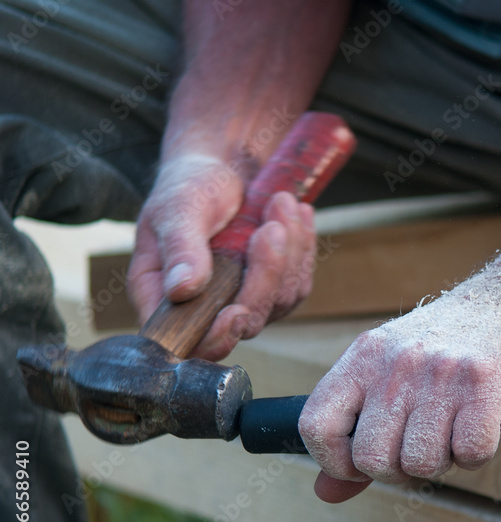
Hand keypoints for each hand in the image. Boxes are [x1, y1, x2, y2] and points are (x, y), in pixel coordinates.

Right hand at [127, 154, 317, 360]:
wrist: (222, 169)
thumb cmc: (189, 187)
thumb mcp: (177, 209)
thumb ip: (180, 248)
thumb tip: (182, 289)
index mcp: (162, 296)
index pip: (189, 340)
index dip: (215, 337)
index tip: (236, 312)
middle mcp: (204, 308)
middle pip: (247, 321)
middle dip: (266, 274)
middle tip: (271, 227)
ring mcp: (243, 301)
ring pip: (281, 300)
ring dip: (290, 251)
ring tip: (281, 202)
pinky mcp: (274, 289)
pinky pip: (299, 282)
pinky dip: (303, 246)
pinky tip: (297, 213)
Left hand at [298, 283, 500, 503]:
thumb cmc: (451, 347)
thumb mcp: (393, 374)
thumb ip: (357, 434)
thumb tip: (326, 493)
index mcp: (363, 358)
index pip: (316, 426)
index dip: (335, 461)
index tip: (363, 463)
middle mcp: (396, 363)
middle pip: (373, 459)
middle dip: (400, 470)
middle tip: (424, 446)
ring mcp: (440, 372)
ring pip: (422, 464)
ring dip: (443, 462)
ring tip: (454, 429)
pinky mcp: (485, 382)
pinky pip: (471, 453)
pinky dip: (478, 453)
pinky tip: (482, 424)